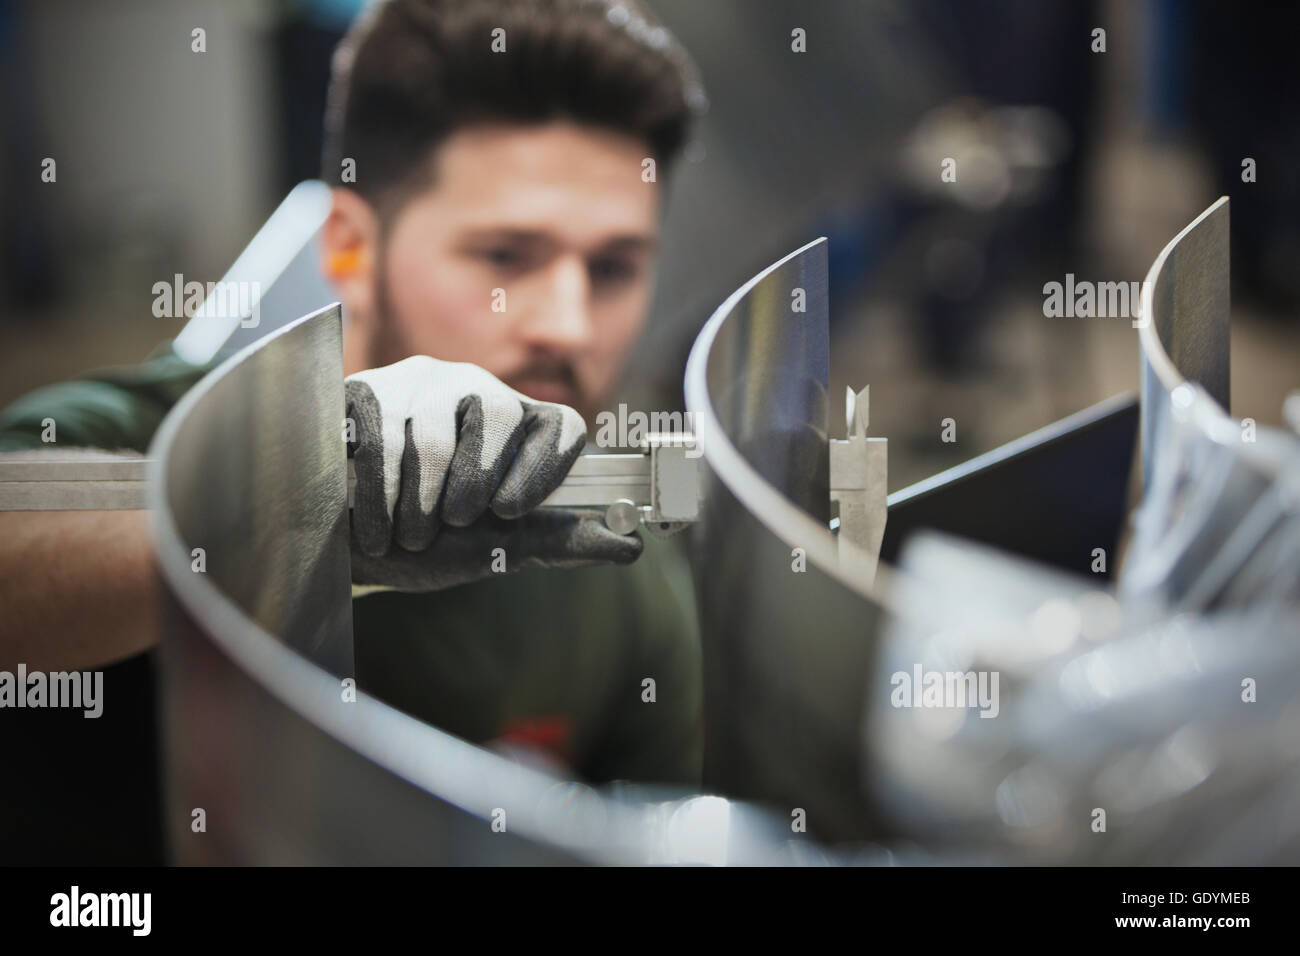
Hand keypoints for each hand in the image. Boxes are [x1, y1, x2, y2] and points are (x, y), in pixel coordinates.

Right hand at [344, 356, 640, 590]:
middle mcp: (476, 391)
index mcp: (521, 427)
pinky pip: (380, 434)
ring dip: (420, 499)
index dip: (545, 467)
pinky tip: (373, 524)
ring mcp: (419, 385)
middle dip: (473, 481)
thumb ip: (558, 542)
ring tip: (410, 535)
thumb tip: (629, 548)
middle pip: (500, 412)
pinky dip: (377, 492)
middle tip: (451, 523)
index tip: (509, 511)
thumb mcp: (498, 548)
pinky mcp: (366, 391)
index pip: (562, 424)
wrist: (349, 547)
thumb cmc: (433, 544)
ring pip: (434, 431)